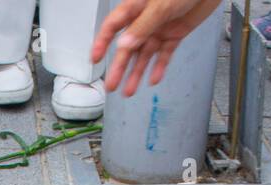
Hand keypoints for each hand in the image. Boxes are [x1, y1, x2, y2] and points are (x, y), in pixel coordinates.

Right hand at [91, 0, 223, 96]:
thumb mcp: (161, 5)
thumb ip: (143, 26)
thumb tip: (124, 45)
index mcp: (136, 6)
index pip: (113, 26)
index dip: (102, 42)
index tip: (95, 59)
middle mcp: (145, 19)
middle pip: (128, 47)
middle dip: (120, 67)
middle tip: (112, 85)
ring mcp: (159, 28)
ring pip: (145, 54)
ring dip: (137, 72)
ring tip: (129, 91)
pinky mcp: (174, 34)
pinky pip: (164, 54)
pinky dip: (159, 67)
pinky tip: (153, 79)